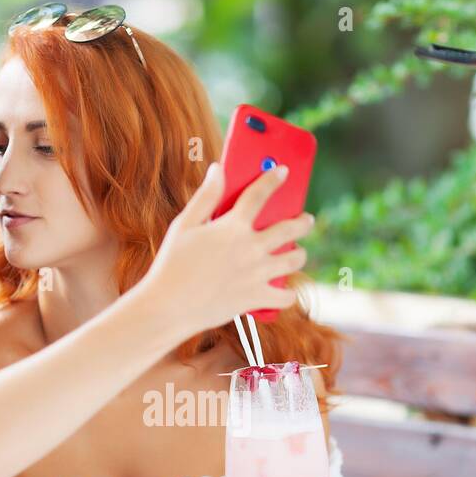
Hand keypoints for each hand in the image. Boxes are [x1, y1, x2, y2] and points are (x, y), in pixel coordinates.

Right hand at [138, 162, 312, 334]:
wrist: (169, 306)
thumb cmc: (172, 264)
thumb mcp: (184, 225)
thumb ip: (205, 197)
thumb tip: (217, 169)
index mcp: (233, 226)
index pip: (259, 194)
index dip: (273, 179)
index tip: (284, 172)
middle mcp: (251, 248)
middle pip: (289, 228)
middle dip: (303, 221)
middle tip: (306, 219)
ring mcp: (257, 274)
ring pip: (294, 261)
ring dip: (299, 254)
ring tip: (297, 253)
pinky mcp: (256, 298)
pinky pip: (285, 297)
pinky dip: (287, 294)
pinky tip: (285, 290)